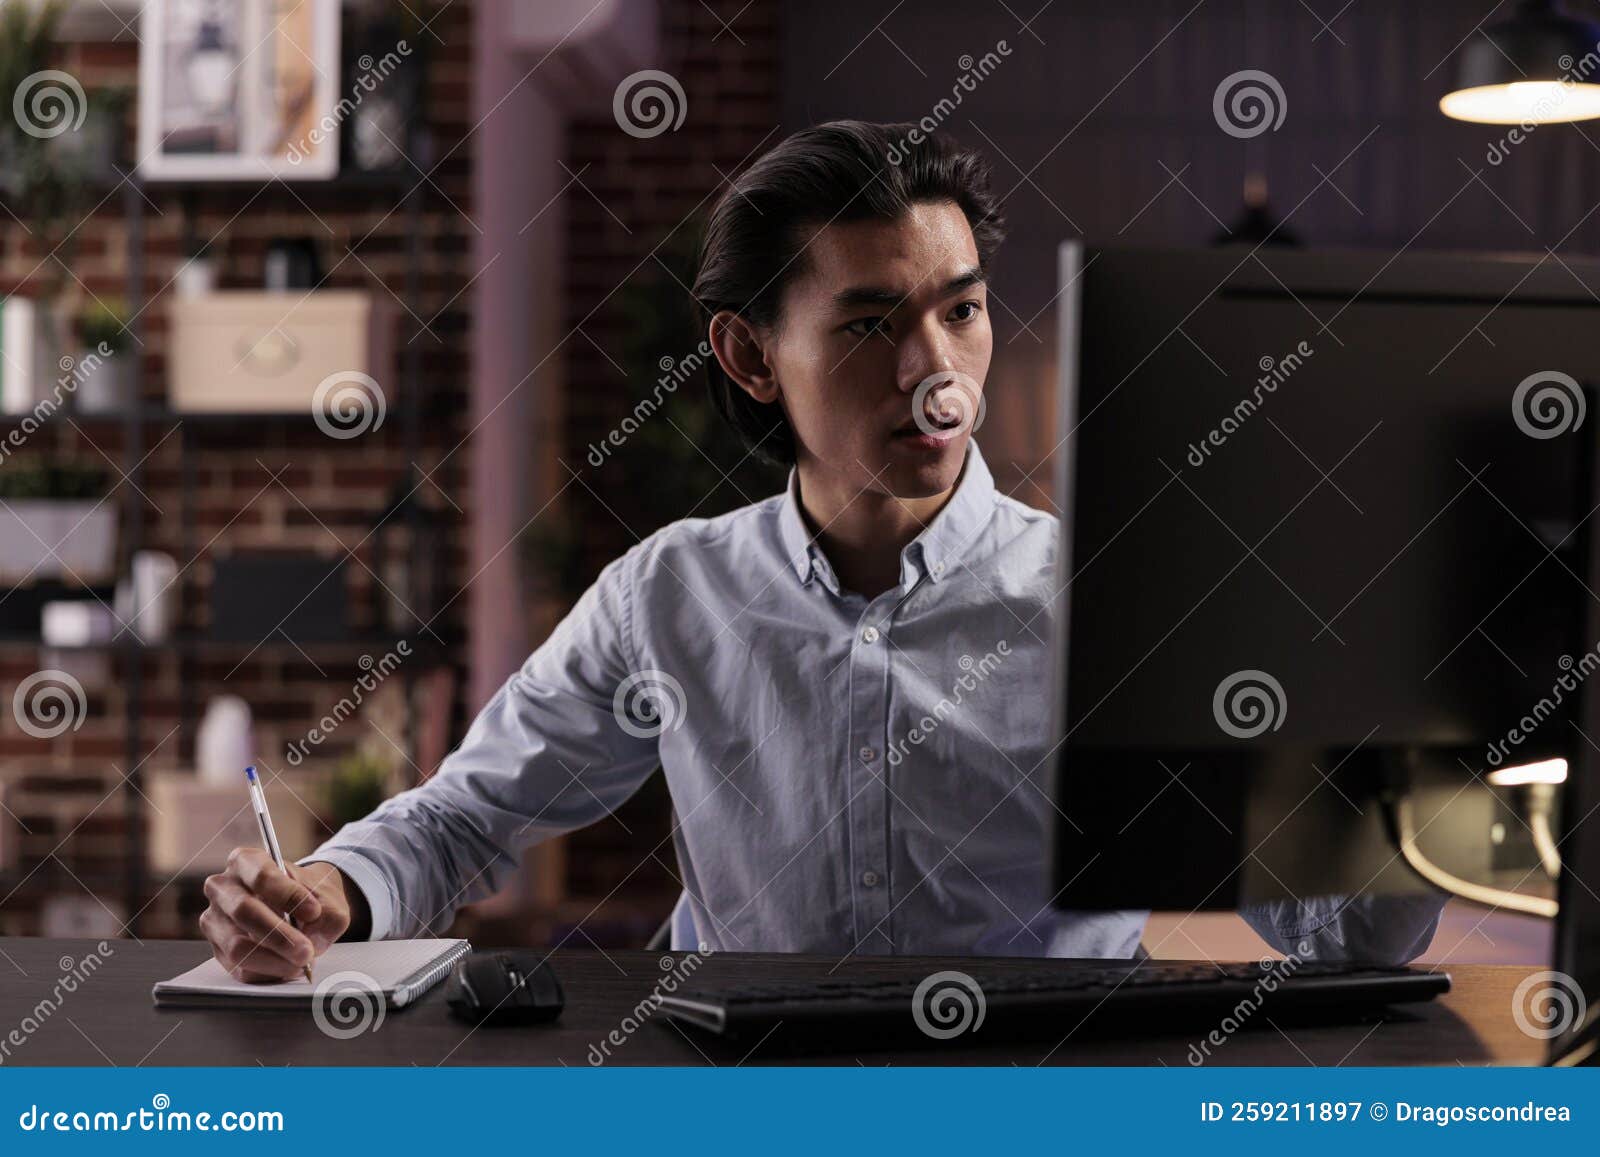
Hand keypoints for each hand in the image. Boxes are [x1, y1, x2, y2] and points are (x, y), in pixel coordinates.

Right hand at [201, 848, 352, 982]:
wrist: (303, 908)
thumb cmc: (310, 896)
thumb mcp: (328, 897)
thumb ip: (328, 915)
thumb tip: (313, 940)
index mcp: (246, 861)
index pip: (261, 875)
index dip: (288, 895)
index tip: (314, 912)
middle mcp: (222, 888)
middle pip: (243, 911)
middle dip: (279, 935)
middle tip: (306, 951)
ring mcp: (214, 920)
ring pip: (237, 946)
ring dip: (274, 959)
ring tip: (301, 962)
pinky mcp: (218, 950)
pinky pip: (239, 967)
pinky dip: (267, 972)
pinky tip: (288, 967)